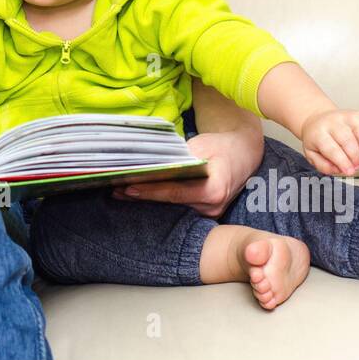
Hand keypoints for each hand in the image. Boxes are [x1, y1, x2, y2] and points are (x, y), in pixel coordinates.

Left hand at [110, 129, 261, 217]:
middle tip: (115, 190)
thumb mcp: (201, 145)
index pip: (175, 192)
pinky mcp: (204, 214)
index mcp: (214, 189)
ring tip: (120, 192)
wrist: (243, 155)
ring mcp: (209, 214)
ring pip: (172, 208)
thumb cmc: (222, 147)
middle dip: (142, 197)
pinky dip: (159, 201)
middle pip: (170, 204)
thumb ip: (178, 156)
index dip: (150, 190)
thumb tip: (150, 162)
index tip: (128, 187)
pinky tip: (138, 196)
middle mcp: (212, 207)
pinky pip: (178, 208)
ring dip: (147, 200)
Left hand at [300, 107, 358, 174]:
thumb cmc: (316, 139)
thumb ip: (323, 165)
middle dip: (354, 156)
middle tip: (355, 166)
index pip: (332, 149)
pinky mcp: (357, 113)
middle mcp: (333, 122)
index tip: (350, 172)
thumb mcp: (311, 155)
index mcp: (319, 133)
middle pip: (348, 140)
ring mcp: (346, 116)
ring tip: (353, 147)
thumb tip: (340, 169)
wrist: (315, 120)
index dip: (343, 162)